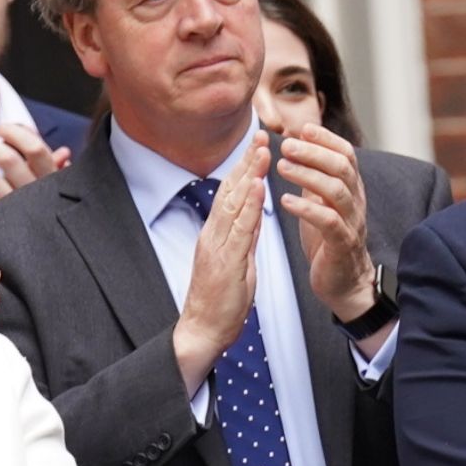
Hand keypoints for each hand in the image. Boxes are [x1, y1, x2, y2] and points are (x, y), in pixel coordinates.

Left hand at [0, 125, 71, 211]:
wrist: (45, 252)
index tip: (1, 127)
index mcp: (50, 179)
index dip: (16, 133)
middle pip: (8, 160)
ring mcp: (15, 208)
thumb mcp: (59, 191)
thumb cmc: (49, 213)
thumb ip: (56, 170)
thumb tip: (62, 151)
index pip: (35, 148)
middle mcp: (33, 193)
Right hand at [172, 131, 268, 395]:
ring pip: (234, 203)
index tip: (258, 146)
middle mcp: (213, 236)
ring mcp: (217, 247)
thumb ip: (244, 238)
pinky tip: (258, 186)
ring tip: (262, 150)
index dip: (244, 169)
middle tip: (260, 134)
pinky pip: (239, 228)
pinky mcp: (224, 261)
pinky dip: (249, 205)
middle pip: (230, 192)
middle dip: (246, 162)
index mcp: (216, 236)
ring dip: (249, 175)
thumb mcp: (237, 264)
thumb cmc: (220, 303)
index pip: (231, 196)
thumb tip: (254, 216)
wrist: (202, 331)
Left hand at [275, 124, 376, 321]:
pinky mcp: (341, 244)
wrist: (343, 282)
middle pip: (342, 167)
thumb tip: (301, 147)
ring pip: (337, 191)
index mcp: (350, 189)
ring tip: (280, 166)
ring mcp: (351, 222)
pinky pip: (328, 222)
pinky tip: (285, 200)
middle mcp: (355, 201)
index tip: (302, 128)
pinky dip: (306, 209)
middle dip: (314, 152)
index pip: (345, 154)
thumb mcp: (322, 203)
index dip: (326, 139)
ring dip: (308, 175)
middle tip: (285, 145)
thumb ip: (315, 178)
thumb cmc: (328, 240)